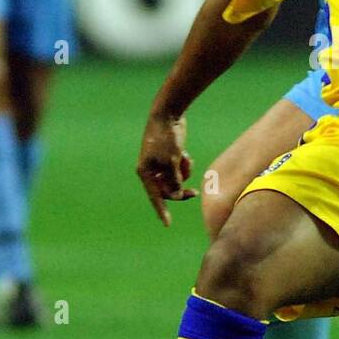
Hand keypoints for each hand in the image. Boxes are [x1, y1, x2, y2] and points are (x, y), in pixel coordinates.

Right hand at [136, 111, 198, 225]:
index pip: (155, 196)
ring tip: (185, 161)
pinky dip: (184, 165)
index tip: (167, 224)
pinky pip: (179, 169)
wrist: (168, 114)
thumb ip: (174, 181)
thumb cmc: (166, 138)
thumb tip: (176, 196)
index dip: (162, 211)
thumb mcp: (172, 162)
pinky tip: (185, 154)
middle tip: (194, 193)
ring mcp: (160, 163)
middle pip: (167, 190)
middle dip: (179, 189)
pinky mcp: (170, 157)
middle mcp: (150, 170)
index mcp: (145, 172)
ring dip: (183, 173)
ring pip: (175, 179)